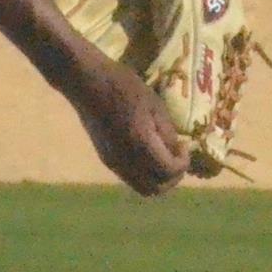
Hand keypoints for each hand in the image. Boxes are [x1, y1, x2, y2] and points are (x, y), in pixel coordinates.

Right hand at [64, 51, 188, 196]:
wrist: (87, 84)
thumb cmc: (122, 86)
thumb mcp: (154, 103)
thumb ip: (167, 131)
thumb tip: (175, 150)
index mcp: (141, 144)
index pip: (169, 171)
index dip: (183, 163)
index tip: (183, 146)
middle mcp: (126, 160)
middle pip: (155, 188)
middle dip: (172, 178)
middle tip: (177, 158)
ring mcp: (113, 162)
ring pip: (142, 187)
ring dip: (157, 179)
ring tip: (163, 159)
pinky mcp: (106, 158)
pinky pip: (130, 178)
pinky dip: (144, 174)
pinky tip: (146, 155)